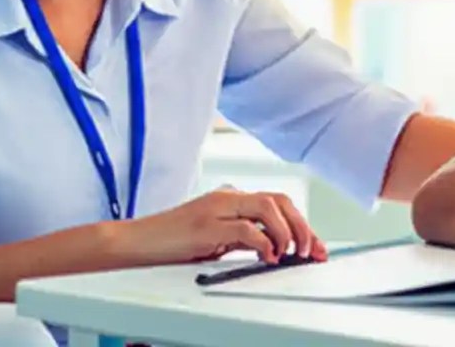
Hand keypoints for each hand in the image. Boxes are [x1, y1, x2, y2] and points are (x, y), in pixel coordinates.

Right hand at [116, 187, 327, 265]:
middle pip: (280, 200)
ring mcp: (217, 210)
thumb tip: (274, 249)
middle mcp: (227, 198)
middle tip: (311, 251)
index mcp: (231, 199)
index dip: (302, 223)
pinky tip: (267, 256)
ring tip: (291, 254)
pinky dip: (263, 242)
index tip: (317, 246)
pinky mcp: (206, 226)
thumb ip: (242, 237)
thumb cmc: (172, 242)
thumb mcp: (216, 239)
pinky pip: (245, 229)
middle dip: (302, 226)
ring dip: (287, 232)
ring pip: (267, 208)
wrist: (136, 241)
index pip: (278, 202)